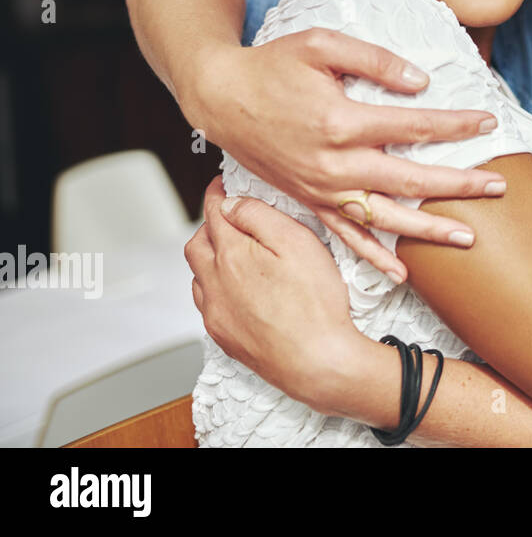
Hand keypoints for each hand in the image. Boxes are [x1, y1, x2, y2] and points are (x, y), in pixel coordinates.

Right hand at [183, 28, 506, 280]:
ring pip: (384, 217)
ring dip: (428, 230)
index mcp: (341, 122)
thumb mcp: (320, 45)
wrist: (221, 98)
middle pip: (409, 180)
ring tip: (468, 238)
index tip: (488, 123)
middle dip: (458, 185)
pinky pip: (346, 236)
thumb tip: (421, 82)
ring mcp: (321, 188)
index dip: (455, 125)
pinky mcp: (309, 201)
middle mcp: (333, 163)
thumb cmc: (272, 67)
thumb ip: (374, 60)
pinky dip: (374, 256)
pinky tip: (404, 272)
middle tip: (498, 187)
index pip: (415, 126)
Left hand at [185, 176, 367, 412]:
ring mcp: (216, 313)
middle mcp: (215, 284)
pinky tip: (237, 289)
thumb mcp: (297, 242)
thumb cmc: (315, 304)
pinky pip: (207, 303)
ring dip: (210, 258)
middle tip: (229, 217)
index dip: (217, 194)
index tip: (221, 185)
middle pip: (197, 244)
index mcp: (231, 255)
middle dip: (209, 226)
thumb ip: (260, 216)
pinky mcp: (224, 336)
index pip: (214, 213)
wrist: (317, 362)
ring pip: (198, 276)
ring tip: (235, 254)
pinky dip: (215, 287)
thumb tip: (231, 203)